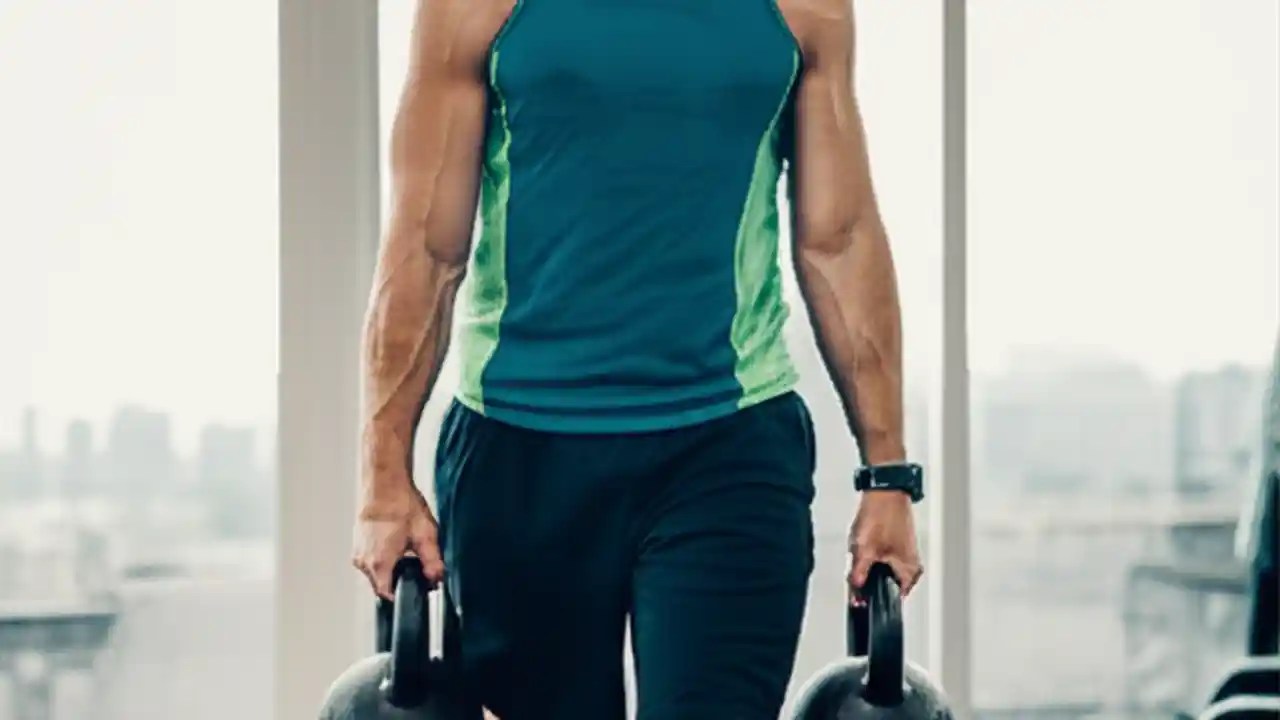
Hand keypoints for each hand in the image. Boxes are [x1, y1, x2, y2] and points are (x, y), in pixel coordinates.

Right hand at [352, 484, 445, 599]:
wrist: (384, 484)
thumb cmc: (400, 505)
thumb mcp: (425, 535)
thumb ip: (432, 562)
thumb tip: (436, 578)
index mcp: (379, 564)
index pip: (387, 596)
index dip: (403, 595)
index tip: (414, 588)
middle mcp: (364, 562)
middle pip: (382, 585)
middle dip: (398, 579)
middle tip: (413, 562)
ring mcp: (358, 552)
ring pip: (376, 573)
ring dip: (390, 567)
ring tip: (403, 547)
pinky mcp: (357, 544)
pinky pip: (370, 560)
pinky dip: (382, 556)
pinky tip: (393, 541)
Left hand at [848, 490, 921, 604]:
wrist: (885, 490)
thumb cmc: (883, 516)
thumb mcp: (865, 550)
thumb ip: (859, 574)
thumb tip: (856, 589)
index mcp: (909, 572)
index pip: (891, 598)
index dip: (872, 598)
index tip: (859, 598)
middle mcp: (911, 564)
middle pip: (883, 583)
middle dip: (866, 578)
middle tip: (855, 566)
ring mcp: (904, 553)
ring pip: (880, 568)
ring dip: (866, 564)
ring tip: (861, 546)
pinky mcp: (896, 542)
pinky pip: (881, 556)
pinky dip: (870, 553)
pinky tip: (863, 541)